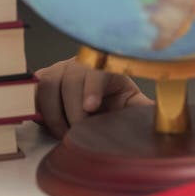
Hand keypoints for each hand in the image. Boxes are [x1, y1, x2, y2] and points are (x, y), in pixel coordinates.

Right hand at [34, 57, 153, 138]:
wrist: (97, 95)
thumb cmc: (114, 98)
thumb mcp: (130, 102)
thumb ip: (142, 108)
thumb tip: (161, 116)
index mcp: (106, 66)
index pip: (98, 70)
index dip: (92, 88)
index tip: (90, 107)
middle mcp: (80, 63)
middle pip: (70, 80)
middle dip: (72, 110)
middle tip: (76, 132)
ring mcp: (60, 68)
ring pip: (48, 85)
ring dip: (53, 112)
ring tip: (63, 132)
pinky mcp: (42, 78)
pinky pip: (33, 90)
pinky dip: (38, 108)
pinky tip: (48, 123)